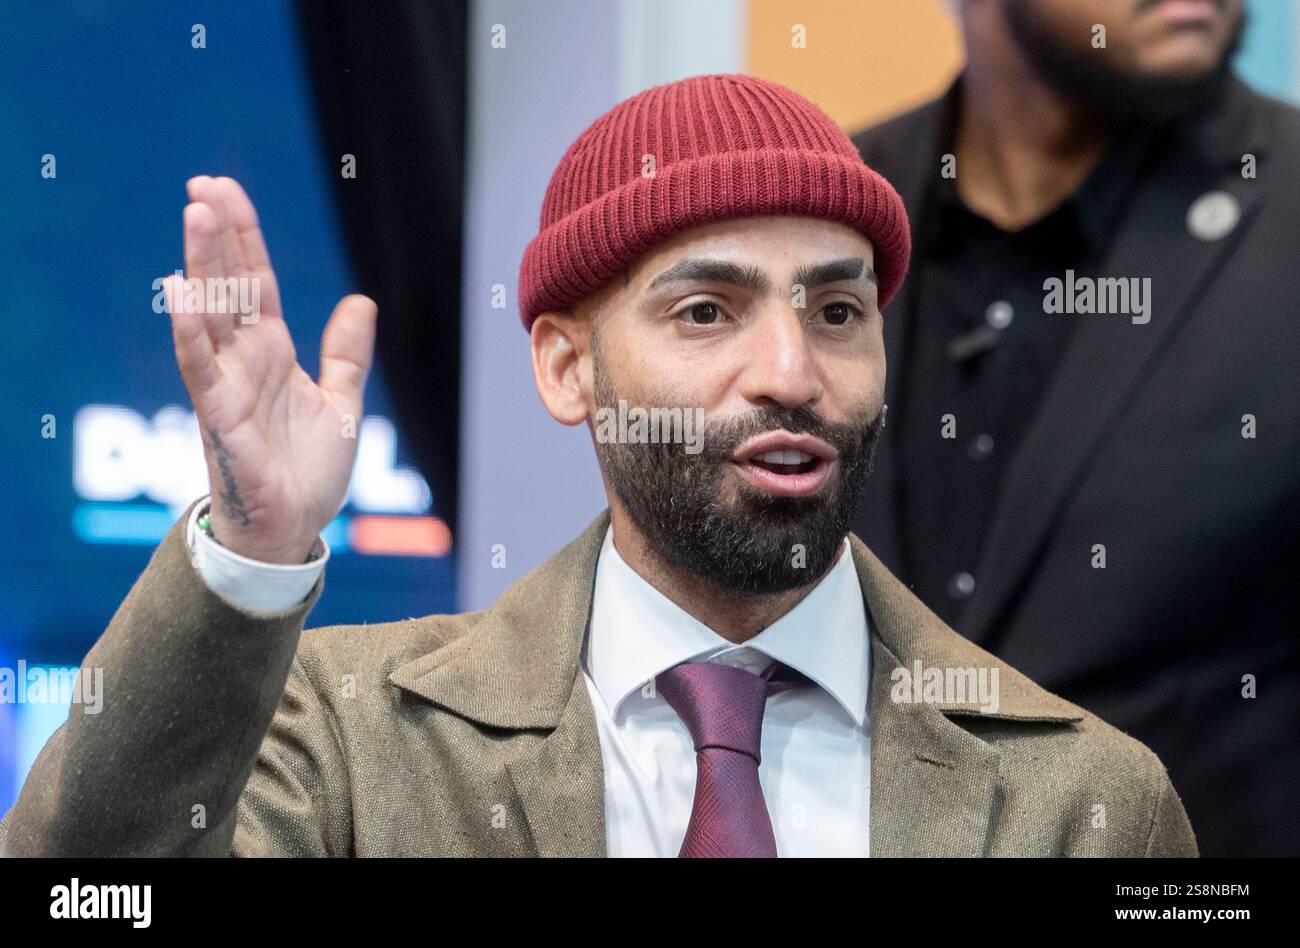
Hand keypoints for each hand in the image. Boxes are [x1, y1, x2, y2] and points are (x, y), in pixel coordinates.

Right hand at [163, 176, 376, 563]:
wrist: (294, 527)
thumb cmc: (307, 470)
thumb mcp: (342, 403)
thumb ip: (347, 355)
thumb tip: (361, 301)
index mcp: (274, 351)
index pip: (257, 281)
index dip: (243, 237)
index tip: (223, 191)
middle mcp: (246, 359)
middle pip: (229, 284)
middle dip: (217, 234)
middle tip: (202, 184)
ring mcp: (228, 384)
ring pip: (211, 314)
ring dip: (202, 264)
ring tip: (194, 214)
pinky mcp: (219, 417)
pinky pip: (201, 367)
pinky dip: (192, 331)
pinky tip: (182, 292)